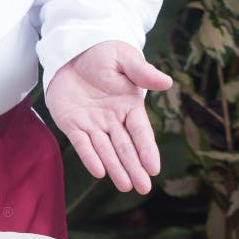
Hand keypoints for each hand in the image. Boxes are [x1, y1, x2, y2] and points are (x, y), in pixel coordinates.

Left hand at [45, 40, 171, 193]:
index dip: (147, 150)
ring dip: (115, 168)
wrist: (73, 50)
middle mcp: (112, 119)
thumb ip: (143, 73)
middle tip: (143, 188)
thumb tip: (166, 83)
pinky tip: (99, 172)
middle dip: (134, 168)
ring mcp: (92, 123)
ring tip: (125, 186)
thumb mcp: (125, 59)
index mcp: (129, 106)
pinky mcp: (71, 123)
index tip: (155, 169)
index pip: (140, 132)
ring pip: (105, 150)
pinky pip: (81, 143)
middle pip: (125, 147)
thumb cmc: (104, 53)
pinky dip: (89, 157)